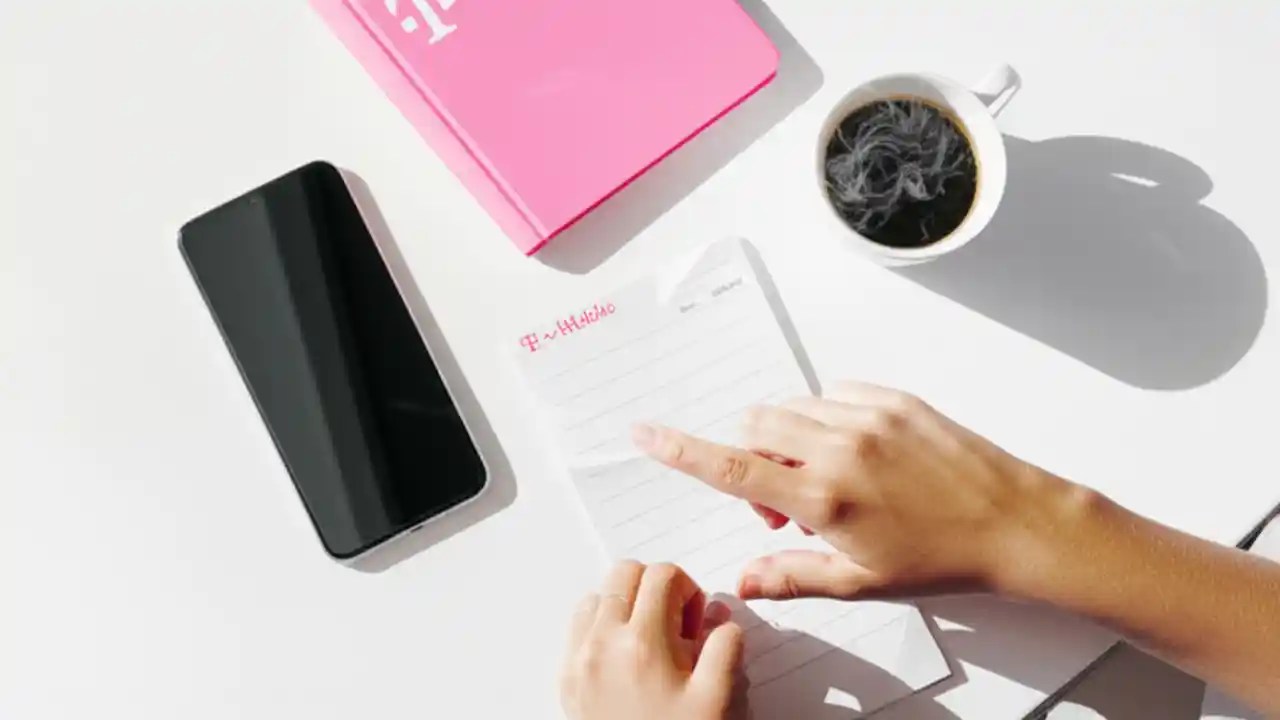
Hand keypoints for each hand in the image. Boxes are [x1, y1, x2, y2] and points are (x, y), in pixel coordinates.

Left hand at [560, 561, 745, 719]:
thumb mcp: (719, 700)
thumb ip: (725, 646)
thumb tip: (717, 618)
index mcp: (643, 642)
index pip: (662, 575)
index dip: (688, 590)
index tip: (696, 622)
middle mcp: (603, 643)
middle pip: (625, 574)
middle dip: (656, 589)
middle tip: (677, 627)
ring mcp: (579, 660)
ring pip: (598, 596)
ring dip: (627, 605)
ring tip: (652, 642)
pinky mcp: (568, 680)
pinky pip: (579, 627)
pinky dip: (602, 626)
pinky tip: (628, 657)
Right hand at [632, 382, 1085, 601]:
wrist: (1015, 522)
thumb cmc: (944, 556)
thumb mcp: (861, 581)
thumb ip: (793, 576)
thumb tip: (745, 580)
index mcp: (826, 497)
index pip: (732, 469)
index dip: (681, 450)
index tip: (647, 434)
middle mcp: (841, 447)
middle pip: (754, 428)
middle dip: (752, 459)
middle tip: (788, 503)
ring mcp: (868, 416)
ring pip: (791, 409)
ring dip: (789, 440)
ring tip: (827, 479)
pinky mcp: (893, 398)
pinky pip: (832, 394)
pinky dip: (827, 418)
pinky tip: (856, 453)